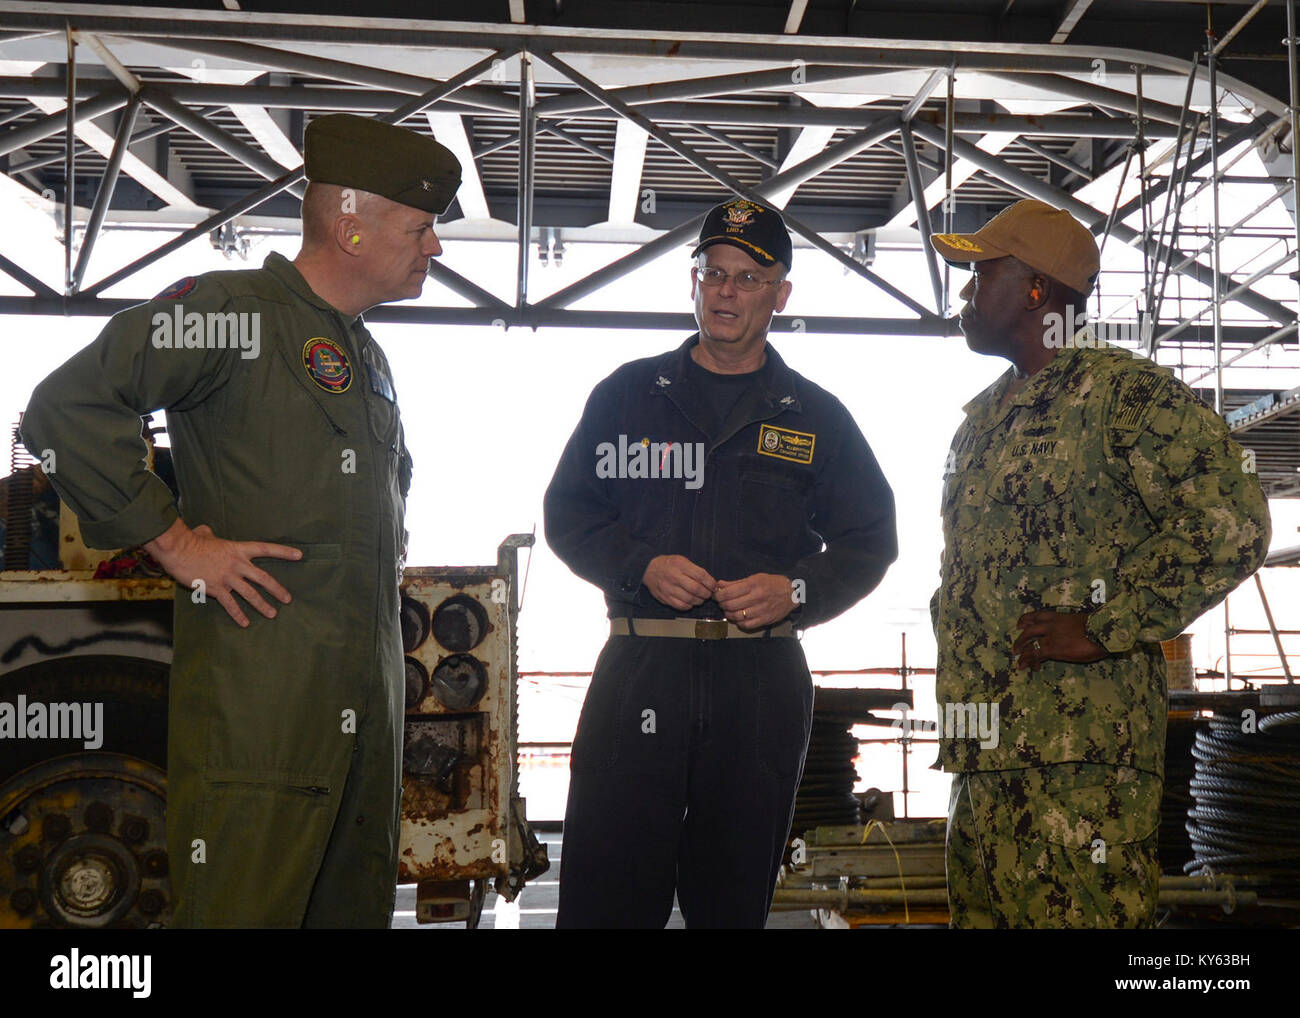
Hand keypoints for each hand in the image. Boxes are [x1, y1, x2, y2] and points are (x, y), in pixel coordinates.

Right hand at [144, 519, 301, 627]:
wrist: (178, 550)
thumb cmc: (191, 540)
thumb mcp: (205, 533)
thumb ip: (211, 534)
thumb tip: (206, 531)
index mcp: (239, 549)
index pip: (266, 548)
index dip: (284, 552)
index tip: (299, 555)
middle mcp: (237, 564)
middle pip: (264, 578)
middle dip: (278, 590)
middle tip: (288, 599)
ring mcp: (227, 577)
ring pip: (251, 594)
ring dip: (263, 605)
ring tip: (273, 614)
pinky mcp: (216, 588)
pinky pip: (230, 604)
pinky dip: (238, 614)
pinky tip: (245, 623)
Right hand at [642, 554, 715, 610]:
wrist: (648, 569)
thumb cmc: (668, 564)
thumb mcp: (682, 560)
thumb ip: (695, 570)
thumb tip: (710, 582)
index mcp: (680, 565)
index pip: (700, 576)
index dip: (710, 583)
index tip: (714, 586)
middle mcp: (674, 577)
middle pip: (696, 589)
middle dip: (706, 593)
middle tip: (709, 594)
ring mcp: (669, 588)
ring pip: (690, 599)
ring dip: (699, 601)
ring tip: (701, 598)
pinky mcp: (665, 598)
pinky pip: (681, 606)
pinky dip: (689, 606)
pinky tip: (691, 602)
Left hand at [714, 573, 795, 629]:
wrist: (792, 593)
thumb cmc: (772, 584)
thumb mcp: (754, 578)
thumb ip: (735, 583)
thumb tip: (719, 585)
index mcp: (753, 585)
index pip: (729, 592)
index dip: (718, 595)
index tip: (716, 595)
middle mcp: (757, 597)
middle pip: (731, 605)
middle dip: (722, 604)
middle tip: (721, 603)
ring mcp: (761, 610)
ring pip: (737, 616)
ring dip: (728, 614)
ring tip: (728, 610)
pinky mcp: (765, 619)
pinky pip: (747, 625)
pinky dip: (739, 622)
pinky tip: (738, 617)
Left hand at [1012, 611, 1107, 671]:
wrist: (1101, 632)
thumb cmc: (1097, 628)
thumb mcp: (1080, 622)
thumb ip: (1071, 627)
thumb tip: (1074, 634)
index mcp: (1058, 616)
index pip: (1036, 616)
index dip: (1026, 620)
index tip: (1020, 624)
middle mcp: (1050, 625)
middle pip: (1029, 630)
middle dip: (1020, 639)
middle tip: (1015, 648)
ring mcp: (1050, 636)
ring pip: (1030, 644)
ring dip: (1023, 653)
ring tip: (1018, 662)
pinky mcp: (1052, 649)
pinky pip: (1036, 655)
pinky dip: (1029, 661)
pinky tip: (1024, 667)